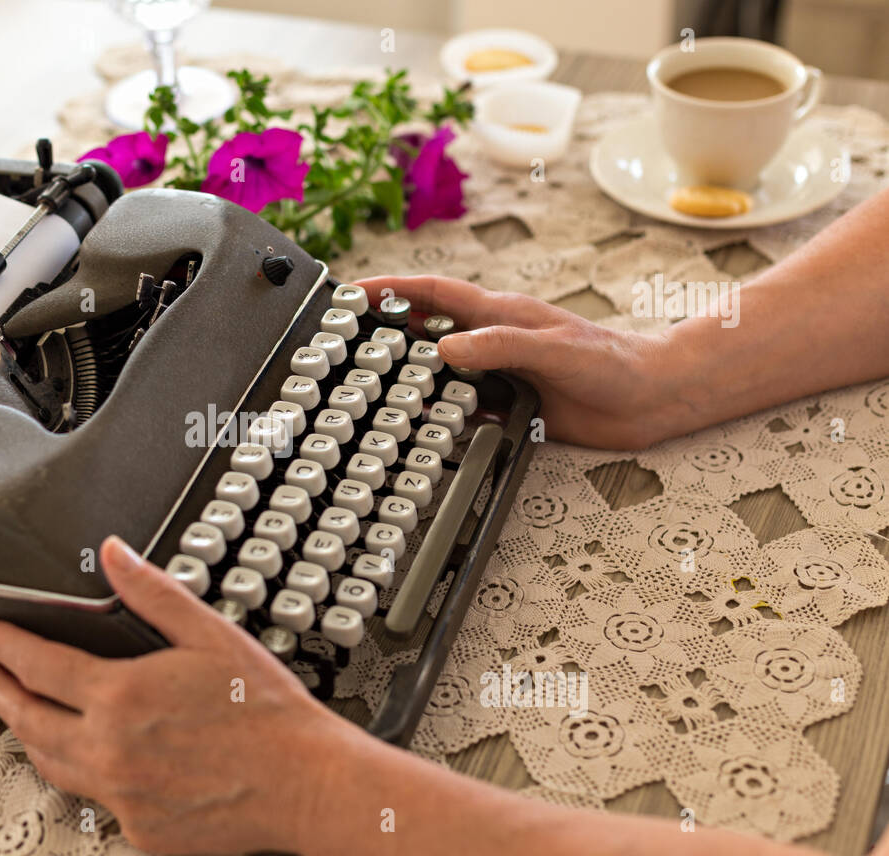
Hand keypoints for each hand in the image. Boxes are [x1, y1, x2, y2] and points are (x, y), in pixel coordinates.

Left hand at [0, 536, 359, 855]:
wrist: (305, 782)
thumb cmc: (266, 712)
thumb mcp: (209, 633)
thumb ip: (151, 592)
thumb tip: (113, 555)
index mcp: (120, 696)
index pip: (37, 665)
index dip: (5, 645)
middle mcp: (109, 750)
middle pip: (28, 719)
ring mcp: (121, 794)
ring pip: (50, 764)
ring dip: (26, 733)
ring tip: (19, 714)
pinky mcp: (140, 827)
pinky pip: (92, 799)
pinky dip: (78, 772)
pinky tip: (84, 760)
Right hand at [355, 275, 692, 448]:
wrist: (649, 400)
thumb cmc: (612, 363)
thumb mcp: (553, 349)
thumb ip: (500, 346)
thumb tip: (445, 346)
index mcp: (499, 315)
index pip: (434, 293)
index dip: (392, 289)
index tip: (353, 292)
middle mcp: (493, 342)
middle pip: (427, 330)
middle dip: (386, 331)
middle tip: (346, 342)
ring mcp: (499, 374)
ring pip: (441, 371)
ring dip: (409, 376)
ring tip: (370, 388)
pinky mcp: (510, 406)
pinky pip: (463, 407)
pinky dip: (438, 413)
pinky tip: (419, 424)